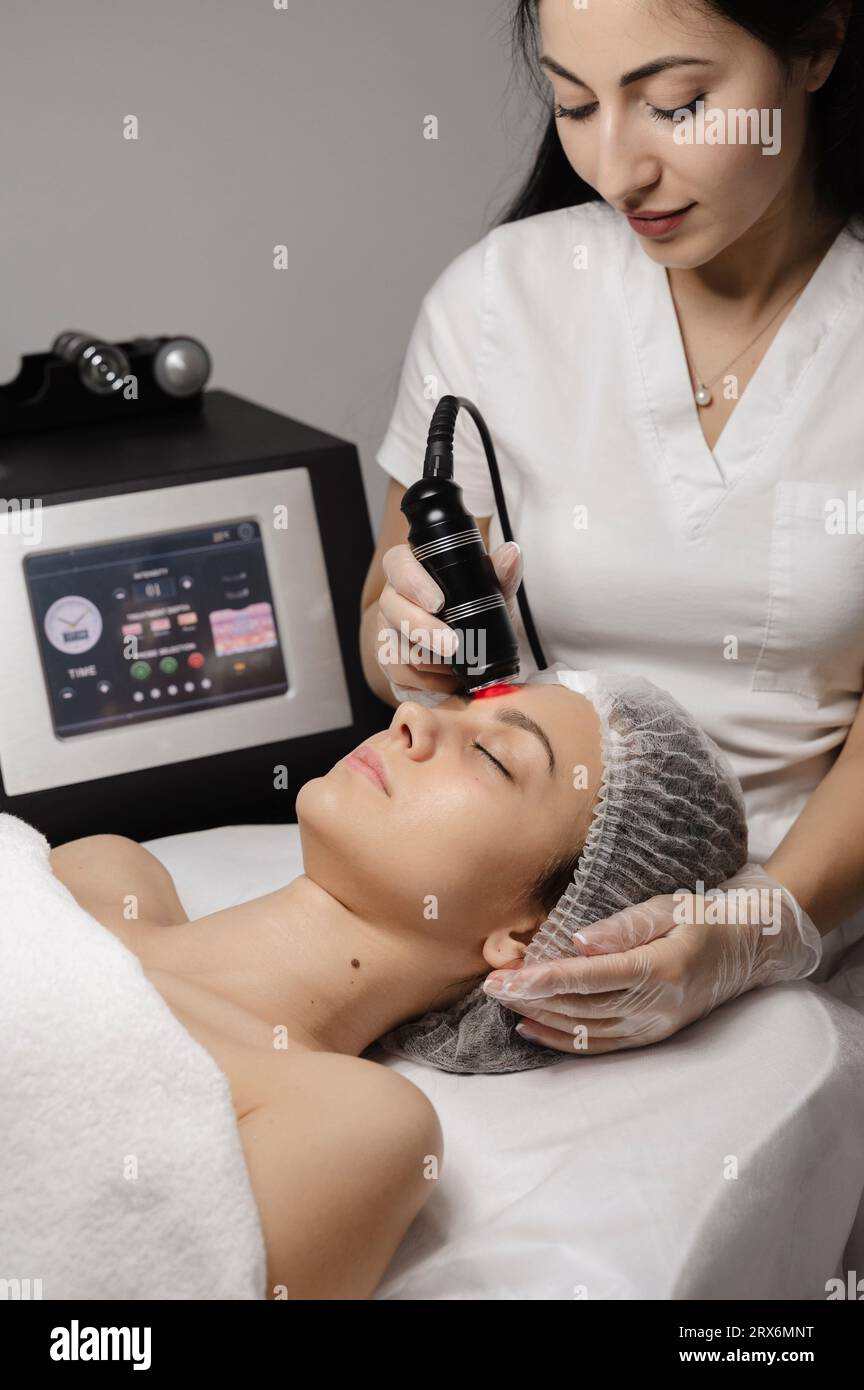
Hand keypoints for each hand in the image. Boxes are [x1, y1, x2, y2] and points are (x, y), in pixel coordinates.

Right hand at [376, 540, 522, 703]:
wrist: (468, 650)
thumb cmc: (474, 612)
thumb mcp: (493, 595)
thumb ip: (501, 575)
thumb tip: (511, 553)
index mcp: (412, 570)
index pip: (398, 563)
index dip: (412, 581)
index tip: (438, 602)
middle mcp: (393, 597)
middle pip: (393, 609)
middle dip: (423, 629)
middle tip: (453, 645)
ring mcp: (387, 630)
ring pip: (395, 645)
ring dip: (430, 661)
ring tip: (458, 664)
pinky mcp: (388, 659)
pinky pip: (400, 673)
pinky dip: (428, 680)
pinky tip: (448, 679)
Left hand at [482, 864, 822, 1053]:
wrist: (747, 950)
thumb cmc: (702, 918)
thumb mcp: (668, 906)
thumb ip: (624, 925)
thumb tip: (579, 942)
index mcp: (661, 967)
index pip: (591, 978)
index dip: (544, 980)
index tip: (506, 977)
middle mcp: (657, 1004)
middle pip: (581, 1007)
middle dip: (530, 998)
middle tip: (489, 986)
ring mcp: (654, 1026)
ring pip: (584, 1029)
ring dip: (539, 1017)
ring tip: (502, 1001)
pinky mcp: (650, 1036)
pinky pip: (599, 1045)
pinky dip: (561, 1039)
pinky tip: (529, 1027)